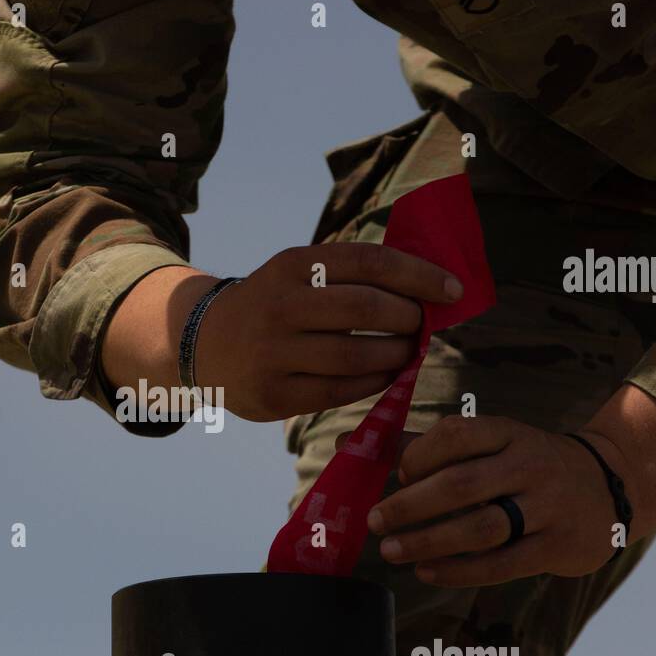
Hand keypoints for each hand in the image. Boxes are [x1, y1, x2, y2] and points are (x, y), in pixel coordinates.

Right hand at [195, 244, 462, 420]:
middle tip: (421, 325)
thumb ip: (350, 276)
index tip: (453, 290)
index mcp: (292, 265)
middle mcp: (280, 306)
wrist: (203, 343)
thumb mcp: (298, 273)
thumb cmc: (273, 304)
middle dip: (409, 319)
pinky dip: (374, 384)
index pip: (369, 261)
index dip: (419, 275)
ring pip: (357, 357)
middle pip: (366, 309)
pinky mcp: (274, 394)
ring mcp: (274, 353)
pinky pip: (340, 392)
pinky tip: (384, 376)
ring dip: (396, 356)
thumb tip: (428, 287)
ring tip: (406, 352)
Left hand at [364, 415, 621, 585]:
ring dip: (428, 542)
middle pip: (460, 485)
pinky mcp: (557, 546)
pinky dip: (459, 570)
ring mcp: (548, 506)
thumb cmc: (526, 465)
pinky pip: (501, 564)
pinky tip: (428, 571)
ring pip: (479, 528)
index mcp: (508, 432)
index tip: (397, 475)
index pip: (456, 435)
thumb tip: (349, 442)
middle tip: (373, 521)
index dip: (418, 456)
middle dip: (409, 506)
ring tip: (392, 550)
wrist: (612, 487)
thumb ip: (424, 445)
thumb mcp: (491, 443)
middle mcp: (530, 465)